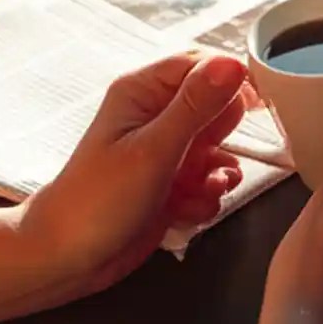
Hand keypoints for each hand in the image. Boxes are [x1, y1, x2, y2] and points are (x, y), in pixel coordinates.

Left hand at [21, 51, 250, 296]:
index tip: (254, 108)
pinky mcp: (173, 182)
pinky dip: (207, 197)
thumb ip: (197, 106)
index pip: (203, 64)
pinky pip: (212, 180)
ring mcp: (166, 151)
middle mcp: (157, 116)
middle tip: (206, 158)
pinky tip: (185, 210)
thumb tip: (234, 64)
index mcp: (144, 92)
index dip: (231, 82)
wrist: (68, 259)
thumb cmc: (98, 199)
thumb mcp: (153, 150)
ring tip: (196, 191)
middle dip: (223, 138)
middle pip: (218, 106)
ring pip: (220, 148)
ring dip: (218, 174)